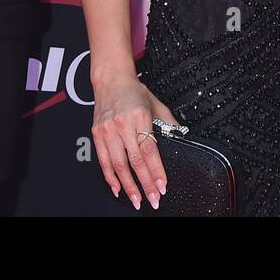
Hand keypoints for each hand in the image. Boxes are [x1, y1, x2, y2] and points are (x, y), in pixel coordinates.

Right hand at [91, 76, 178, 210]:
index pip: (149, 150)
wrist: (110, 80)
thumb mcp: (156, 104)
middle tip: (153, 199)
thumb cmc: (133, 91)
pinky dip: (110, 178)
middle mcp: (122, 124)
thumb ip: (168, 123)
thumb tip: (182, 138)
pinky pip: (103, 161)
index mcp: (139, 116)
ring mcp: (107, 130)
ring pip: (118, 165)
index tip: (162, 185)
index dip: (156, 171)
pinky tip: (118, 189)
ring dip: (128, 186)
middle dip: (145, 184)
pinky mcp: (97, 135)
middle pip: (135, 161)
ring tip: (137, 200)